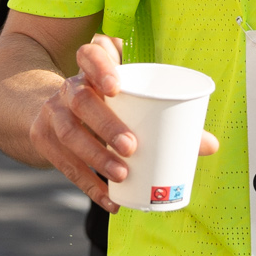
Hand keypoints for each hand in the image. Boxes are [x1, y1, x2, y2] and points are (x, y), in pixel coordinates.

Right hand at [27, 34, 219, 212]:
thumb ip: (167, 117)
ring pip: (68, 133)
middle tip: (132, 146)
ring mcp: (53, 114)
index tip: (116, 87)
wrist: (50, 111)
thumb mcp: (129, 101)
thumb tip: (211, 145)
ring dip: (95, 156)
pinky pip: (64, 164)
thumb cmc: (104, 105)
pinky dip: (88, 185)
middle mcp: (69, 89)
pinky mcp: (44, 139)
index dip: (100, 66)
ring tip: (122, 174)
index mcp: (92, 70)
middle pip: (82, 100)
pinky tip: (110, 200)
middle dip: (106, 124)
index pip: (89, 54)